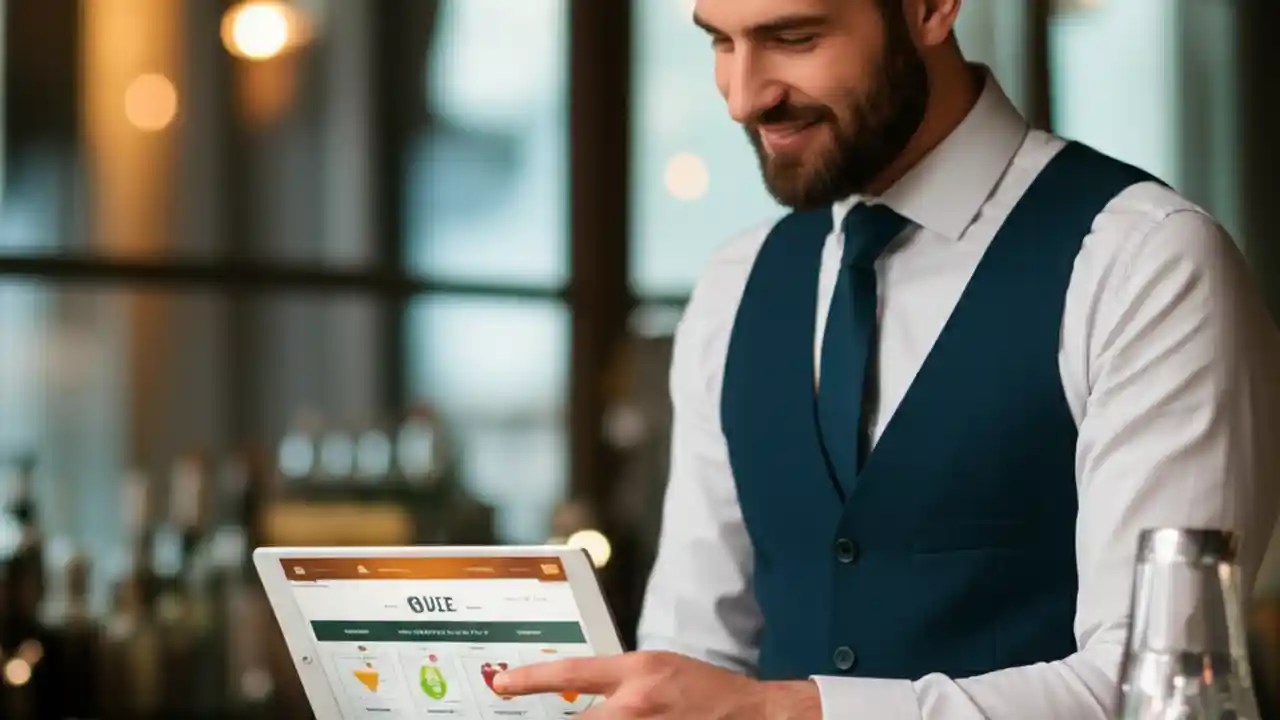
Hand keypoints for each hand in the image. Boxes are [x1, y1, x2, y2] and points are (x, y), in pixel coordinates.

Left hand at [492, 650, 820, 719]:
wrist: (754, 716)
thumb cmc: (707, 692)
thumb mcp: (660, 670)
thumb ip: (620, 682)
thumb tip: (580, 695)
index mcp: (637, 671)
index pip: (571, 672)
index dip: (530, 678)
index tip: (501, 683)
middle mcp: (635, 704)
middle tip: (566, 713)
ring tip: (613, 716)